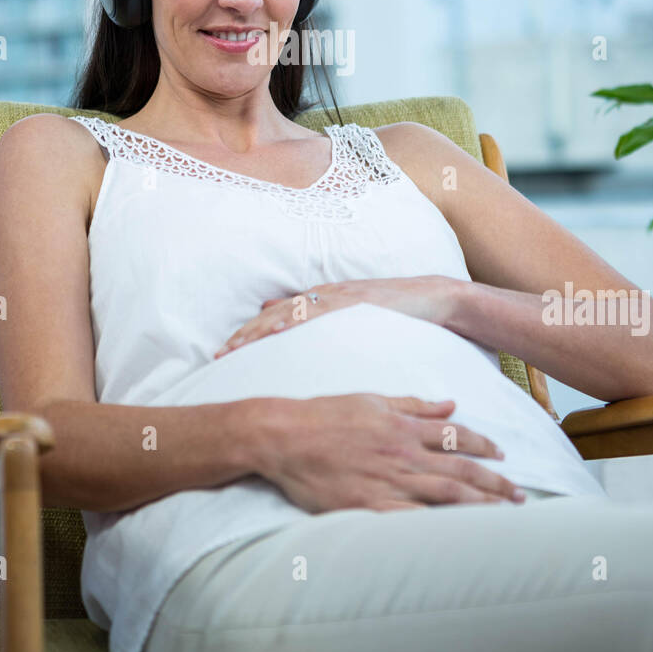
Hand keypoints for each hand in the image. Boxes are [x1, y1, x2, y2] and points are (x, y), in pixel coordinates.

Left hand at [214, 275, 461, 356]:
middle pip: (273, 315)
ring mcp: (337, 296)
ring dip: (260, 329)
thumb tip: (287, 322)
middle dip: (245, 335)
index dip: (247, 336)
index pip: (274, 320)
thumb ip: (322, 321)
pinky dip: (294, 319)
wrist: (434, 299)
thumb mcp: (352, 320)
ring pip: (289, 312)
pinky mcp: (353, 300)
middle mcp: (323, 296)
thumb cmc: (394, 314)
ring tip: (237, 347)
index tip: (222, 354)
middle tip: (219, 355)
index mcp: (320, 304)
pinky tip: (276, 329)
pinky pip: (318, 311)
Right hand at [254, 393, 526, 511]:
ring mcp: (388, 481)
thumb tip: (450, 404)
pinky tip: (460, 537)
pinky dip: (439, 528)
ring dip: (480, 505)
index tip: (503, 455)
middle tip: (521, 495)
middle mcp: (403, 454)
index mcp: (404, 426)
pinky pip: (413, 520)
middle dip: (495, 483)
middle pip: (460, 469)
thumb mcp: (372, 399)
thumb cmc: (324, 414)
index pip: (456, 436)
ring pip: (445, 494)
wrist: (284, 436)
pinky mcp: (370, 506)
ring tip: (504, 515)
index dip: (484, 445)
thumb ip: (413, 404)